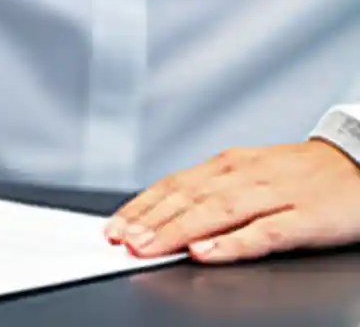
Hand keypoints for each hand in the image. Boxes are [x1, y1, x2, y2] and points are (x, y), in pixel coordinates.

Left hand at [106, 141, 359, 263]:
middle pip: (188, 199)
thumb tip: (162, 215)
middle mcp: (245, 175)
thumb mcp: (249, 175)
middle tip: (121, 242)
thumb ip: (210, 193)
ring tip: (150, 248)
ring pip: (218, 212)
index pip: (173, 185)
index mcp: (227, 165)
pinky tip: (206, 253)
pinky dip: (232, 243)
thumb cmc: (301, 174)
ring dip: (179, 231)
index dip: (140, 208)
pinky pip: (265, 232)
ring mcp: (276, 195)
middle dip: (150, 222)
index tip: (111, 228)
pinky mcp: (306, 217)